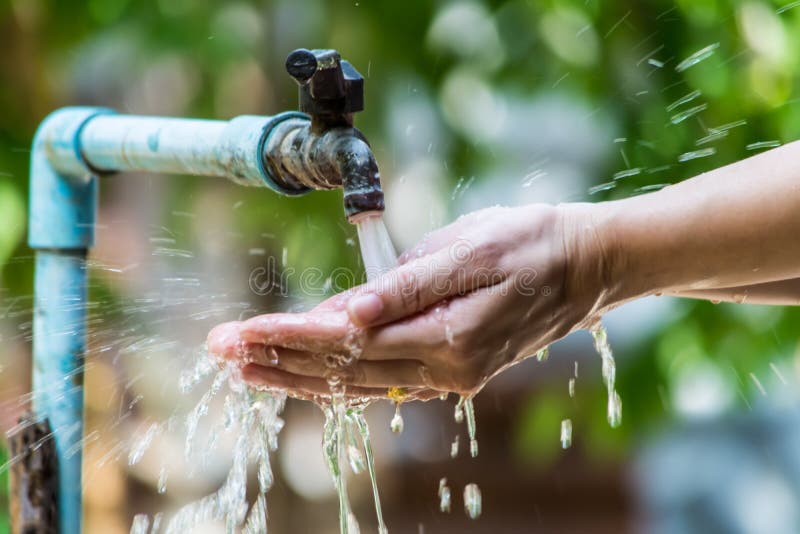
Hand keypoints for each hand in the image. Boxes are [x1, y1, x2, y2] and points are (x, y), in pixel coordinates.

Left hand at [208, 204, 604, 397]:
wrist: (588, 265)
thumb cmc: (533, 243)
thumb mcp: (471, 248)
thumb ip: (407, 285)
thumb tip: (345, 313)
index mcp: (450, 338)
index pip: (347, 343)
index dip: (287, 336)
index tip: (238, 331)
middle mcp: (447, 371)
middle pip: (343, 373)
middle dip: (276, 360)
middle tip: (220, 351)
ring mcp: (450, 378)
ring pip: (358, 385)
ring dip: (298, 376)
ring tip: (246, 368)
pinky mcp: (452, 371)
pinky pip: (381, 383)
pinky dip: (337, 378)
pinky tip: (304, 374)